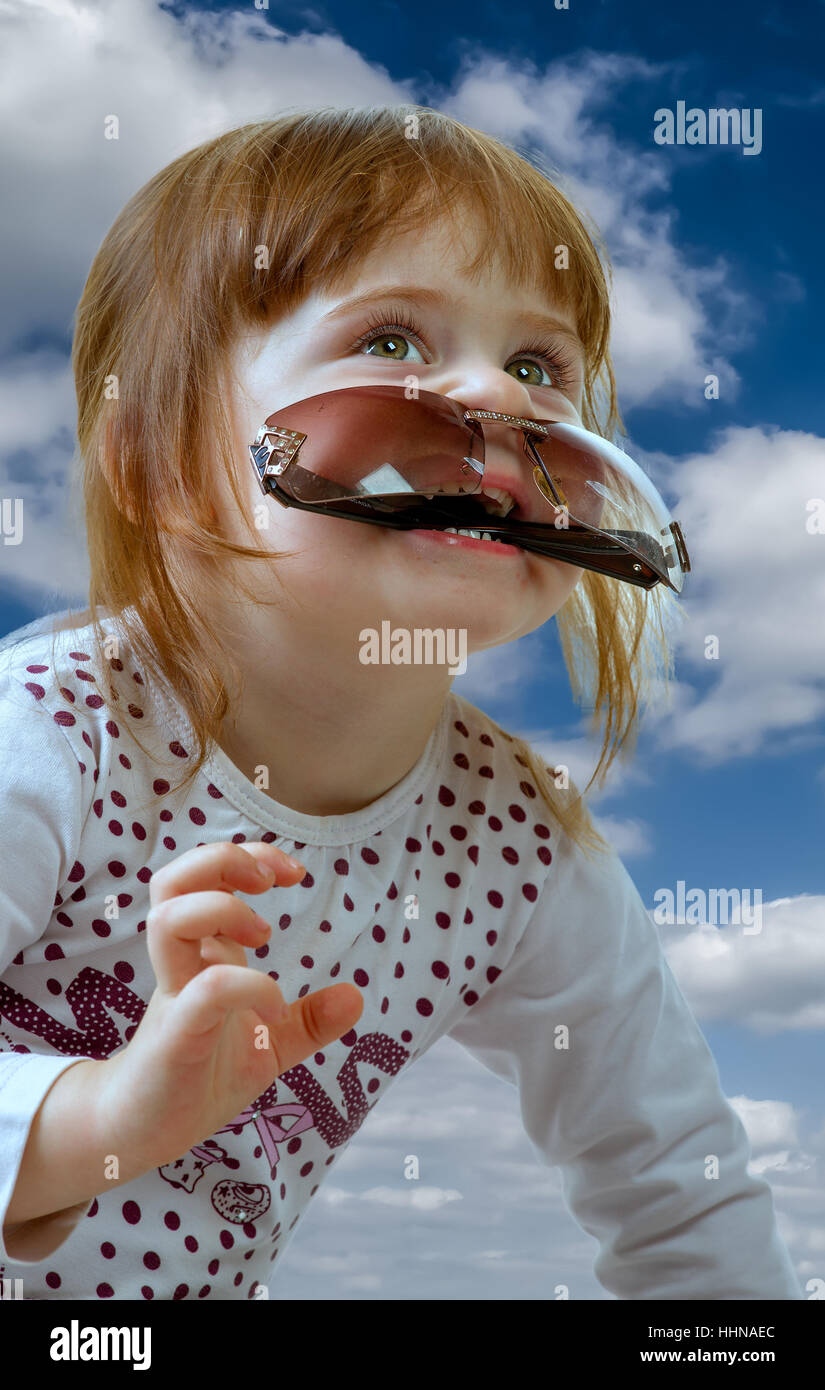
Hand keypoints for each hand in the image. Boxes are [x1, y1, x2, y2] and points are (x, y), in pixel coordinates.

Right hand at [95, 841, 363, 1171]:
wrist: (148, 1130)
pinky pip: (208, 989)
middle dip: (223, 861)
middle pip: (174, 880)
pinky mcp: (176, 1035)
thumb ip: (309, 1021)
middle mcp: (183, 963)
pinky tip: (274, 1010)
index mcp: (204, 953)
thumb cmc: (200, 1076)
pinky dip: (251, 986)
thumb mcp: (269, 1046)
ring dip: (222, 910)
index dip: (249, 855)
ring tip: (263, 937)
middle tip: (268, 884)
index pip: (206, 873)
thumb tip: (356, 997)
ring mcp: (175, 994)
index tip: (294, 873)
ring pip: (169, 919)